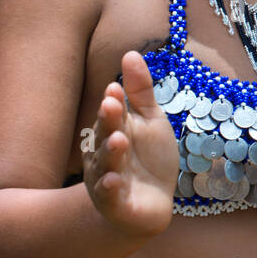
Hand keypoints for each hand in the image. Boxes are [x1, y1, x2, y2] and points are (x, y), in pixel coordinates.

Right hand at [83, 51, 178, 237]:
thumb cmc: (148, 159)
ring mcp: (107, 178)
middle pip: (105, 134)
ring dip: (111, 152)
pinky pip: (109, 194)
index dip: (115, 102)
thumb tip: (130, 52)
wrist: (152, 204)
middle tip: (111, 104)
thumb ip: (141, 91)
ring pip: (106, 164)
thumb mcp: (151, 121)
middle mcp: (104, 153)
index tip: (116, 89)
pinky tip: (114, 180)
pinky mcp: (114, 203)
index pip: (113, 114)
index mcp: (113, 131)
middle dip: (108, 120)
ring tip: (118, 140)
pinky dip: (110, 187)